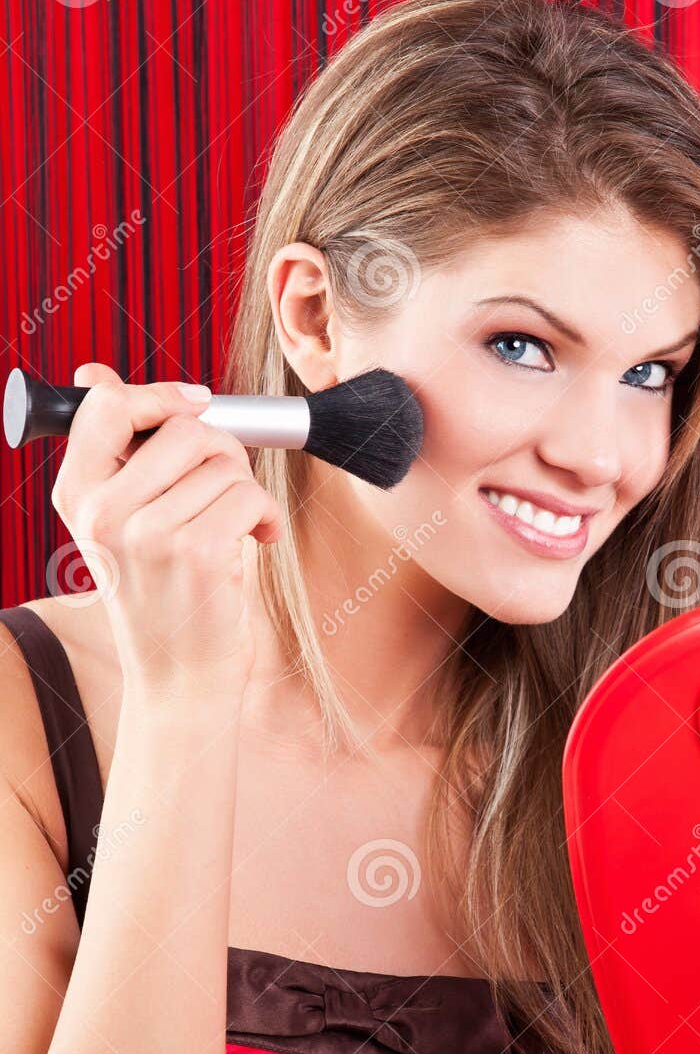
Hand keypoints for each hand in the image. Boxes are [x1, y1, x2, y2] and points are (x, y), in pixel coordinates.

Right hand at [50, 364, 282, 699]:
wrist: (181, 680)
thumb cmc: (162, 597)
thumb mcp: (121, 523)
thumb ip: (116, 451)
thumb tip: (93, 373)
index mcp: (77, 496)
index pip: (105, 407)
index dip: (160, 395)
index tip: (195, 406)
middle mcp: (104, 513)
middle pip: (184, 428)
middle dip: (224, 450)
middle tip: (228, 488)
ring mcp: (148, 534)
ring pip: (224, 461)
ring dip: (247, 489)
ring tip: (240, 526)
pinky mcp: (197, 553)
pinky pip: (249, 494)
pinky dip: (267, 515)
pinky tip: (260, 541)